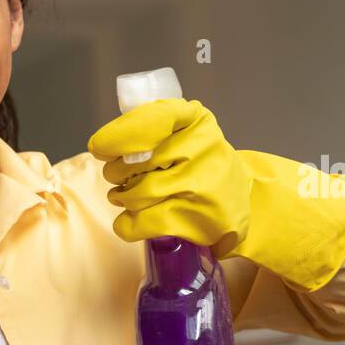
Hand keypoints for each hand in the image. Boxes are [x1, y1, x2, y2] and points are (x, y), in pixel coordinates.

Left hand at [87, 98, 344, 291]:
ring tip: (123, 197)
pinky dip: (127, 224)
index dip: (118, 135)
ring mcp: (200, 186)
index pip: (151, 120)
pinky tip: (127, 221)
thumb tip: (107, 142)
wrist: (244, 203)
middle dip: (115, 172)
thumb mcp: (190, 133)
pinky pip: (143, 222)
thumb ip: (156, 127)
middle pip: (137, 162)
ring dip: (121, 197)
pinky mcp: (195, 219)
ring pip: (137, 193)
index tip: (100, 147)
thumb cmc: (204, 164)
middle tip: (117, 177)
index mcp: (198, 121)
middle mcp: (202, 150)